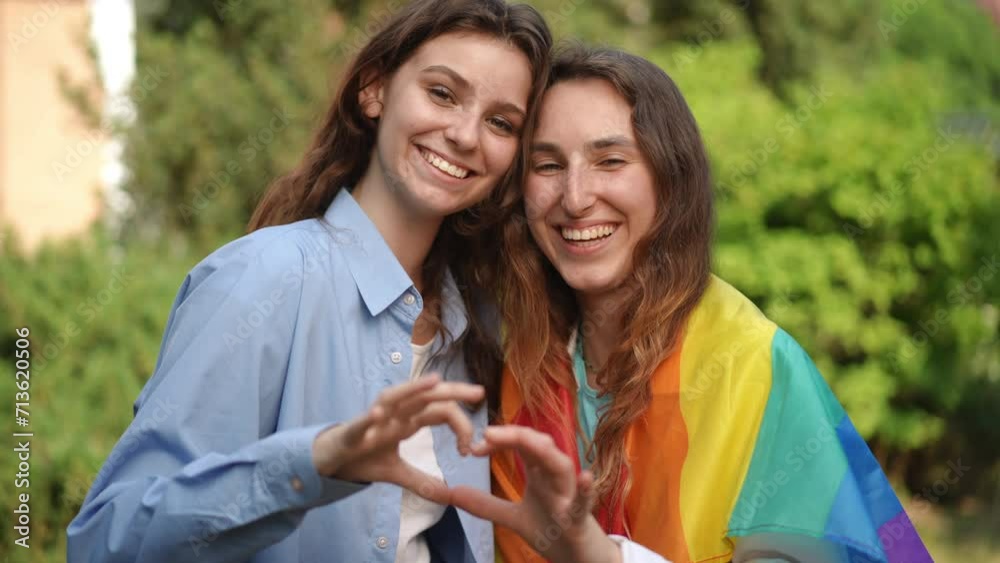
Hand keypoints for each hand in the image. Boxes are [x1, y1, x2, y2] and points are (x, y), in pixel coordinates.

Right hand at [312, 374, 482, 503]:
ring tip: (434, 382)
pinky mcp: (352, 432)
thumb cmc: (363, 458)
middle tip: (479, 392)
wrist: (328, 460)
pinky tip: (378, 415)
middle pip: (425, 396)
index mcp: (407, 421)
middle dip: (452, 391)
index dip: (459, 423)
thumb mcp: (396, 473)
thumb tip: (449, 496)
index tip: (471, 447)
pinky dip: (370, 419)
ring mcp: (373, 420)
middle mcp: (394, 414)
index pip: (440, 411)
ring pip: (395, 397)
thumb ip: (421, 481)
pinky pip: (361, 423)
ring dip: (413, 388)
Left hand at [450, 426, 621, 562]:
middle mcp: (555, 478)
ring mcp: (569, 497)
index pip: (521, 445)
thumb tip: (453, 492)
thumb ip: (486, 505)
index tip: (474, 448)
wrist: (581, 558)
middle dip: (517, 435)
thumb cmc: (553, 531)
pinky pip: (584, 502)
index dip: (499, 440)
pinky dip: (585, 490)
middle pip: (539, 446)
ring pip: (562, 467)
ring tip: (528, 442)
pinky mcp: (580, 519)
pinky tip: (585, 477)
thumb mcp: (514, 518)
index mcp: (540, 474)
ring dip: (545, 452)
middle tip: (488, 433)